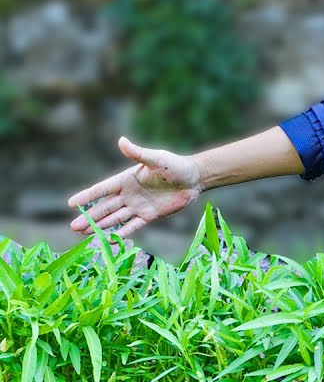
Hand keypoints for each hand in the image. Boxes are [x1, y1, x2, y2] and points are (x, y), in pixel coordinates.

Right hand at [67, 137, 202, 237]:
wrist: (194, 178)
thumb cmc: (174, 165)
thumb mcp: (155, 158)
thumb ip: (138, 153)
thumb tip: (121, 140)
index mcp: (126, 179)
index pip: (102, 189)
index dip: (87, 196)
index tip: (71, 204)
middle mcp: (129, 194)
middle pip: (105, 208)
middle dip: (89, 217)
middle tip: (73, 227)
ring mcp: (138, 206)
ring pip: (115, 218)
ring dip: (100, 226)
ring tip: (84, 234)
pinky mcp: (150, 215)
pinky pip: (133, 226)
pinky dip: (122, 233)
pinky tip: (110, 240)